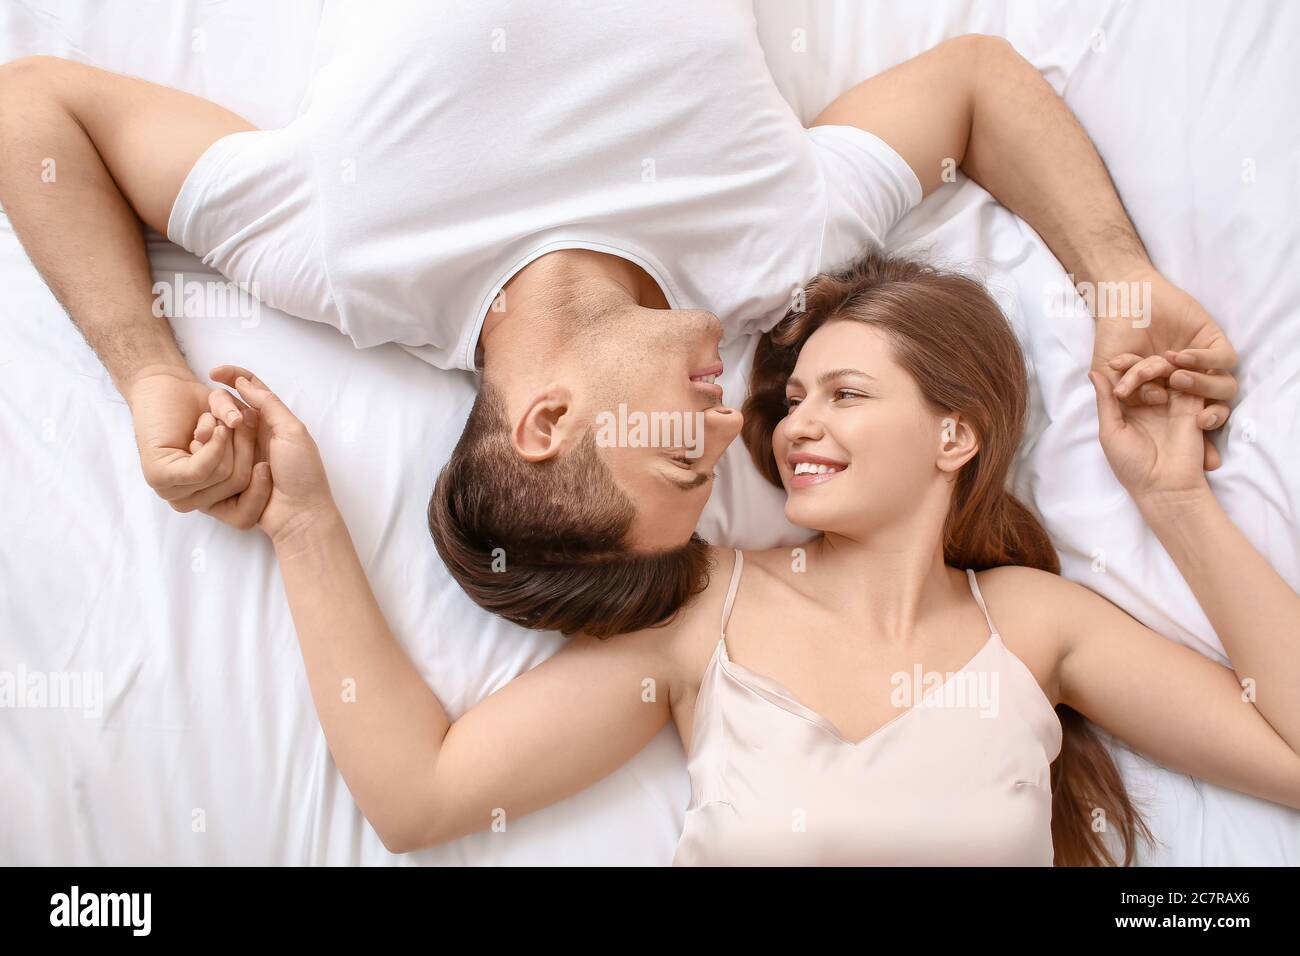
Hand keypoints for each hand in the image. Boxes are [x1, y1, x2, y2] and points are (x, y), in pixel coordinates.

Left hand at [126, 367, 267, 522]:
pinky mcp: (159, 476)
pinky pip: (200, 470)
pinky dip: (212, 444)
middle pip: (239, 483)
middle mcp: (189, 500)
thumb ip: (253, 443)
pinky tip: (211, 429)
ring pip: (221, 474)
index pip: (251, 499)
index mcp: (210, 497)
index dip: (260, 461)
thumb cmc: (204, 409)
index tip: (255, 430)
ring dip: (222, 438)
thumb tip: (258, 460)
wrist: (167, 387)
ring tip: (208, 422)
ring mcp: (170, 491)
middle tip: (228, 421)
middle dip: (242, 444)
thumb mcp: (238, 428)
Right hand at [209, 365, 333, 542]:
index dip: (233, 376)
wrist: (299, 515)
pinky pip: (211, 463)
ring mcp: (238, 457)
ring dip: (214, 433)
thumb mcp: (292, 431)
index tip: (213, 371)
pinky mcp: (226, 479)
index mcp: (271, 422)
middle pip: (228, 411)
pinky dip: (208, 456)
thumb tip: (244, 382)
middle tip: (215, 415)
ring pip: (216, 435)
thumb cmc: (302, 473)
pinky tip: (202, 453)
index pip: (250, 390)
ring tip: (210, 436)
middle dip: (219, 409)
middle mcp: (253, 437)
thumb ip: (269, 404)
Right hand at [1089, 267, 1236, 468]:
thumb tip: (1136, 424)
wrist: (1124, 299)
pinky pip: (1224, 359)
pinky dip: (1204, 361)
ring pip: (1224, 386)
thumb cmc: (1113, 338)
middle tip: (1197, 422)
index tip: (1196, 456)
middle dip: (1211, 418)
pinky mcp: (1212, 341)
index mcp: (1168, 397)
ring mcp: (1202, 362)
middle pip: (1214, 408)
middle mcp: (1189, 382)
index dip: (1199, 441)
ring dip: (1202, 386)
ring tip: (1175, 378)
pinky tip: (1179, 357)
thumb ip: (1113, 401)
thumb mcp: (1108, 377)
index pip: (1189, 424)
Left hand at [1089, 371, 1211, 505]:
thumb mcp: (1111, 431)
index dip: (1123, 365)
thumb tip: (1093, 371)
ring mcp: (1175, 402)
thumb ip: (1105, 401)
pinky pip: (1194, 382)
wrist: (1165, 487)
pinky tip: (1176, 375)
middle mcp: (1152, 401)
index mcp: (1130, 406)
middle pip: (1150, 369)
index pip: (1127, 376)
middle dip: (1141, 365)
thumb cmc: (1132, 465)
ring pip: (1171, 370)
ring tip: (1156, 370)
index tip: (1114, 362)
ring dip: (1162, 366)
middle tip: (1136, 372)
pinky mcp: (1195, 407)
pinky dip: (1187, 373)